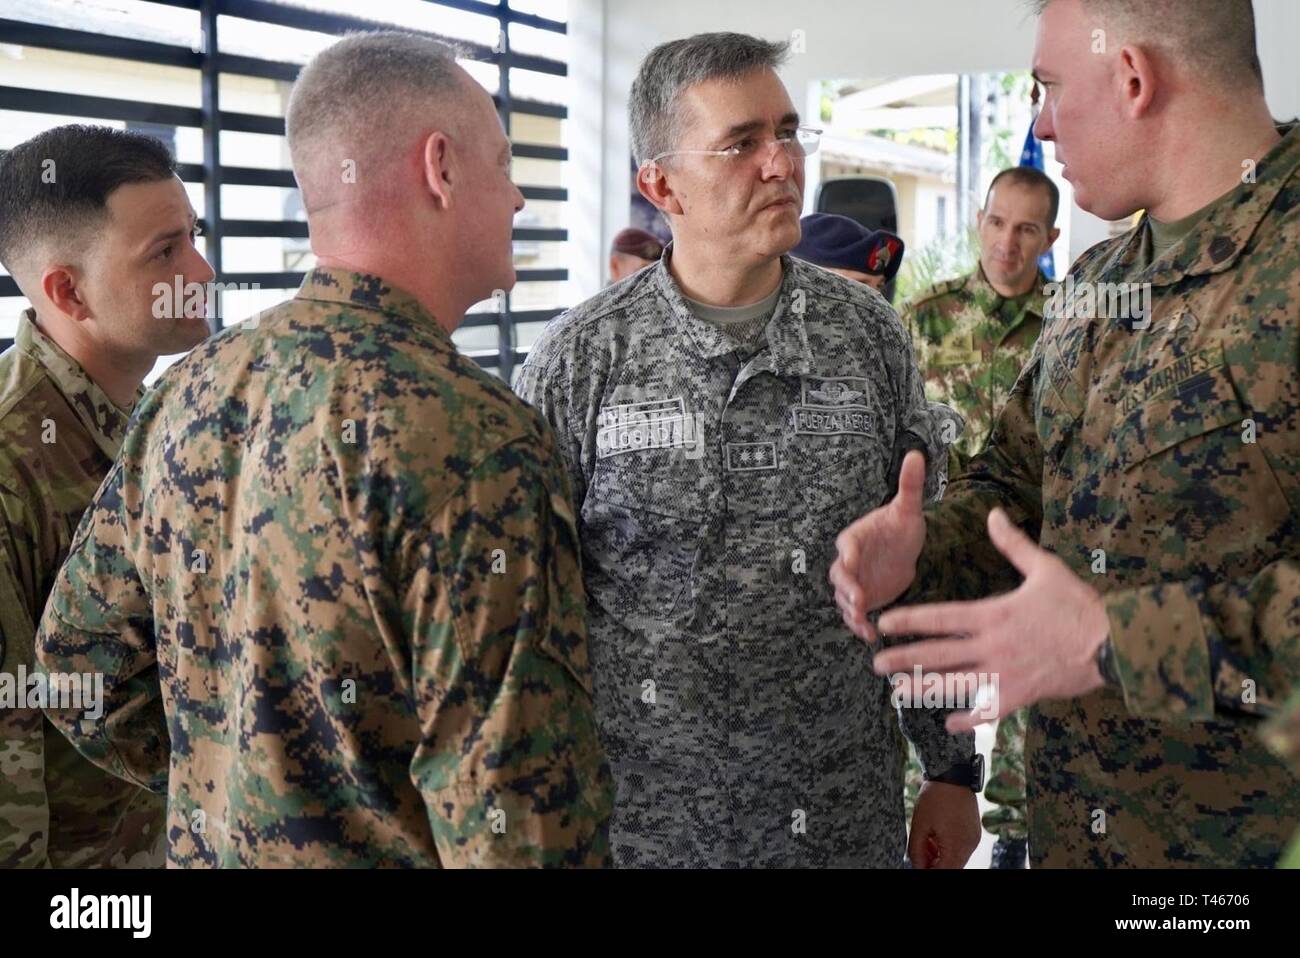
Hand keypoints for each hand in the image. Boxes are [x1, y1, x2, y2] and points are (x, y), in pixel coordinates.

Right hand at [830, 449, 926, 642]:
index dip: (848, 552)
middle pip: (840, 575)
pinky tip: (871, 635)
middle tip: (858, 599)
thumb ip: (910, 485)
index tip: (851, 560)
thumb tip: (917, 454)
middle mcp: (849, 560)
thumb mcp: (909, 508)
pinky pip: (855, 614)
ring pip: (844, 599)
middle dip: (846, 588)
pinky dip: (860, 625)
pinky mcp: (862, 599)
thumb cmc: (902, 526)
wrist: (902, 549)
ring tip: (864, 623)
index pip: (846, 543)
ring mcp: (854, 582)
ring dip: (852, 612)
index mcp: (856, 536)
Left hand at [873, 508, 1111, 732]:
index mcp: (992, 614)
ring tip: (897, 692)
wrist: (1111, 644)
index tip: (883, 624)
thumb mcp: (1044, 568)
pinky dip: (967, 717)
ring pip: (955, 685)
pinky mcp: (1020, 695)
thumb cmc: (1077, 605)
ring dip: (924, 689)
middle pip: (937, 655)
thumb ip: (1013, 544)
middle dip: (904, 659)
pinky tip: (947, 722)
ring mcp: (1004, 674)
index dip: (908, 621)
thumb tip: (993, 514)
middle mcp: (991, 646)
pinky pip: (987, 710)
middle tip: (876, 664)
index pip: (939, 618)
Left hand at [908, 781, 979, 868]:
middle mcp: (969, 846)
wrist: (953, 775)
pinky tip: (937, 835)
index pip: (943, 871)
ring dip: (941, 856)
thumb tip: (917, 866)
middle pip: (951, 866)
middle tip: (920, 852)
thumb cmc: (935, 798)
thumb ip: (917, 851)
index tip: (918, 865)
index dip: (928, 870)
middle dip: (934, 864)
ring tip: (927, 841)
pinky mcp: (974, 832)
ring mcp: (974, 839)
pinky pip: (962, 848)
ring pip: (956, 858)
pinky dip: (949, 847)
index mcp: (956, 846)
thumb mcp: (920, 825)